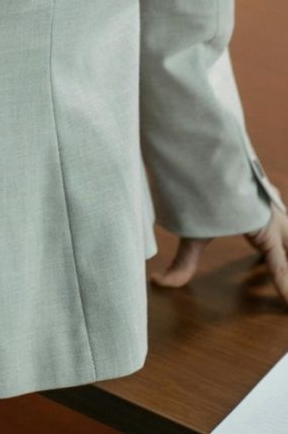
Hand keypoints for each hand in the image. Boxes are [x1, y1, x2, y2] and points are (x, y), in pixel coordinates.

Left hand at [151, 199, 287, 308]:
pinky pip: (280, 214)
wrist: (207, 145)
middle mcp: (275, 217)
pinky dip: (279, 230)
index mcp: (265, 229)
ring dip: (286, 246)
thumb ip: (181, 260)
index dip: (285, 287)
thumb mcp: (194, 231)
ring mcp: (272, 201)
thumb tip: (158, 283)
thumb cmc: (203, 188)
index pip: (278, 266)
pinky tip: (274, 230)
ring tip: (279, 262)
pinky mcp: (265, 190)